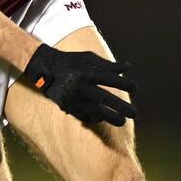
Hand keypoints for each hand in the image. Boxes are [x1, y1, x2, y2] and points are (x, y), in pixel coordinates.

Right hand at [20, 44, 136, 124]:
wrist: (45, 68)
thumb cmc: (70, 61)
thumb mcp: (88, 58)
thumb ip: (107, 64)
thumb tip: (128, 67)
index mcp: (86, 71)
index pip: (110, 79)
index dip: (125, 84)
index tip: (135, 88)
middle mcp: (80, 85)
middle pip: (104, 98)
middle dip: (120, 106)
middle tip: (134, 113)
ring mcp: (73, 97)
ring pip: (94, 110)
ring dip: (110, 117)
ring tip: (122, 122)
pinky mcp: (67, 105)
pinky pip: (83, 115)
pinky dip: (94, 118)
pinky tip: (103, 119)